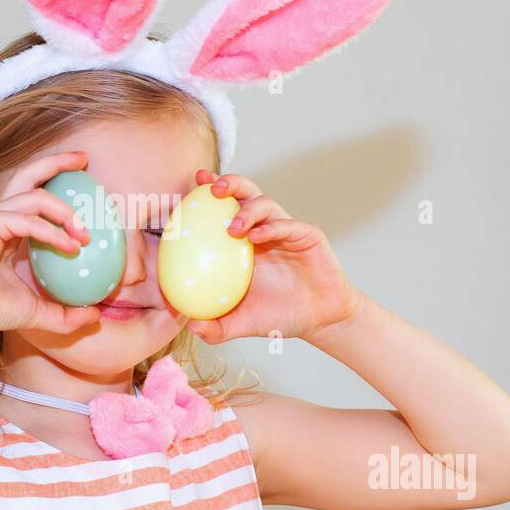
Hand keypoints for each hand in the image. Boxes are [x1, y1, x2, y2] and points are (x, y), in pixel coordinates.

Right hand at [0, 151, 102, 337]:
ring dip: (65, 211)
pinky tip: (70, 246)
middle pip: (30, 175)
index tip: (86, 181)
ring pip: (35, 196)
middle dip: (58, 162)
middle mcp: (0, 216)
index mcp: (10, 227)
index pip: (36, 194)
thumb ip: (66, 313)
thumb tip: (95, 315)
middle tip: (84, 159)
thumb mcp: (39, 311)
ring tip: (85, 232)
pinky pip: (27, 220)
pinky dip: (51, 231)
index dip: (58, 182)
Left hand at [185, 170, 360, 343]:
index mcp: (242, 242)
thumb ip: (216, 327)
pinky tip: (257, 236)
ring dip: (247, 210)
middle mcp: (262, 230)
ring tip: (232, 228)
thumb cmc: (278, 315)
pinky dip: (271, 227)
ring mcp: (285, 230)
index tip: (192, 182)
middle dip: (228, 183)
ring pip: (265, 203)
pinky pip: (288, 225)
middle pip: (244, 192)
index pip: (223, 208)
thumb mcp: (241, 323)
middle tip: (211, 189)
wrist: (318, 320)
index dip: (208, 192)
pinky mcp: (307, 236)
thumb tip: (191, 327)